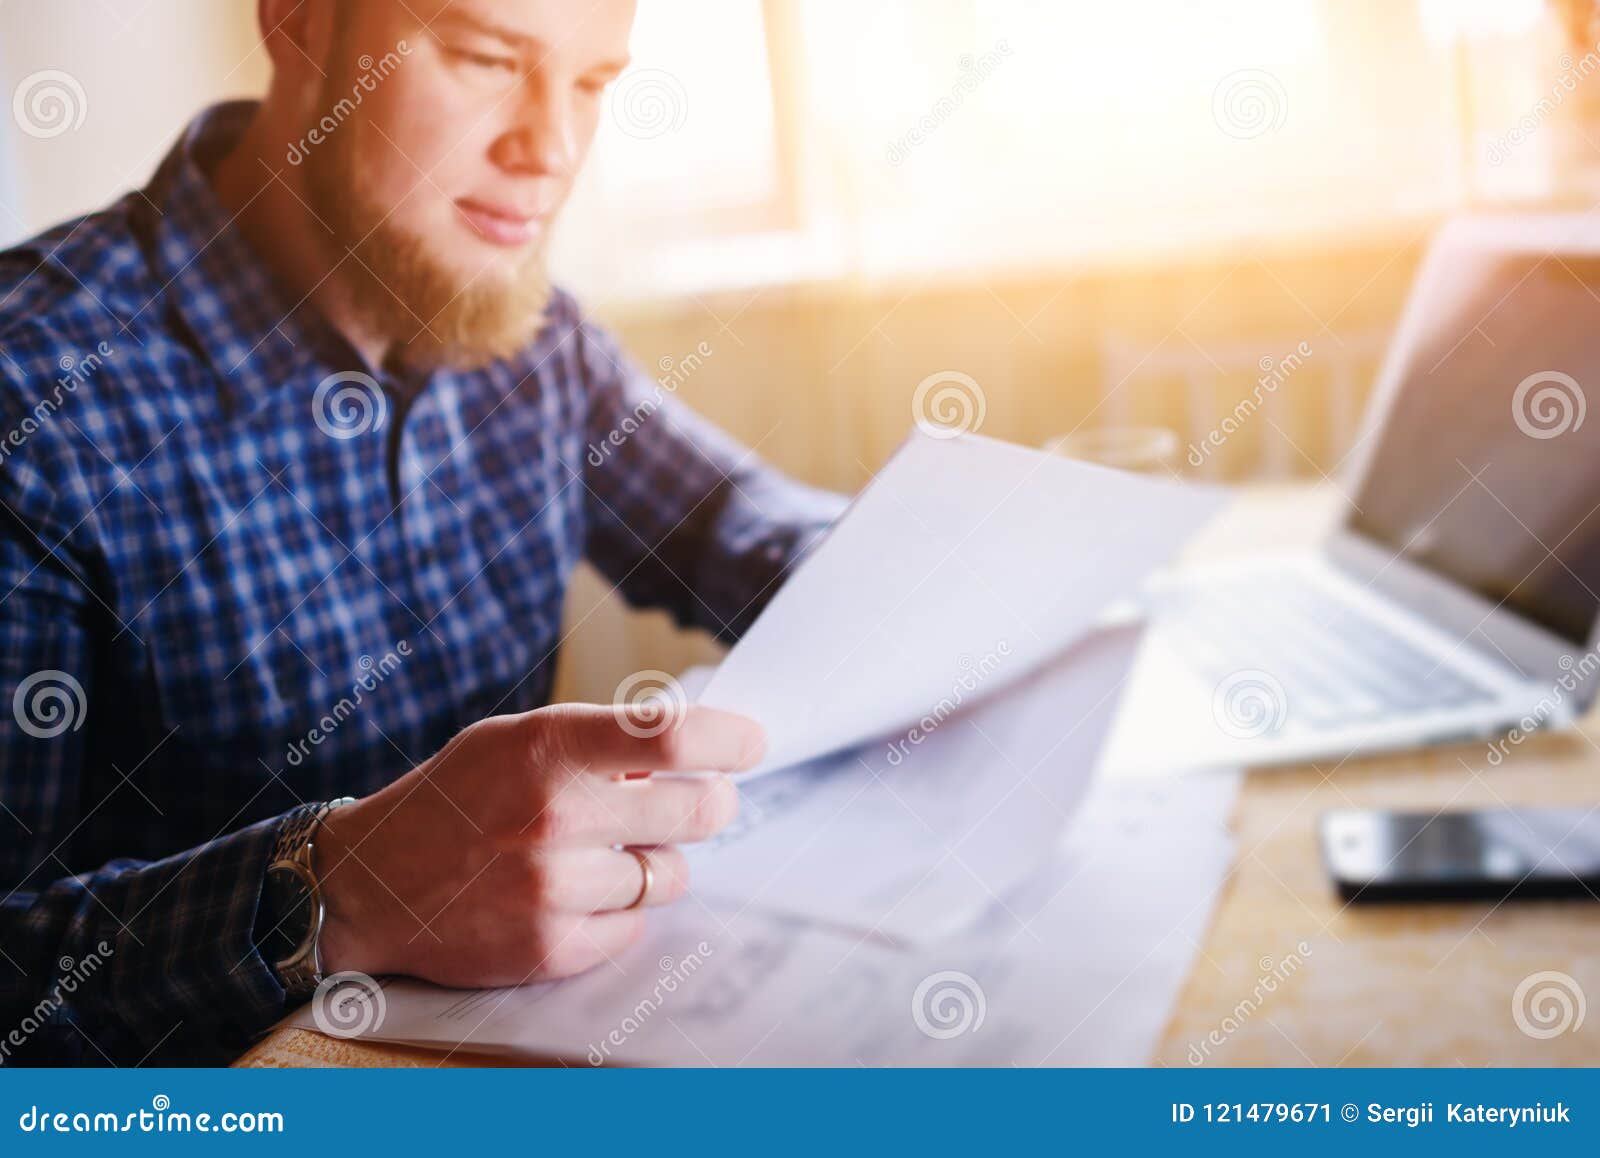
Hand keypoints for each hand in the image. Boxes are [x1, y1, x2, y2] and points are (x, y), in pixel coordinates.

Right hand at [309, 703, 763, 987]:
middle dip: (711, 804)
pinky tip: (578, 893)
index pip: (673, 739)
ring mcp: (555, 889)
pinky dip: (622, 910)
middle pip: (698, 812)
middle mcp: (555, 817)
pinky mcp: (553, 948)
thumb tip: (694, 748)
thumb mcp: (516, 739)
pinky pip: (636, 926)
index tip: (751, 745)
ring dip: (656, 862)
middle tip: (702, 801)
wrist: (369, 883)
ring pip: (671, 875)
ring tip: (607, 852)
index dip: (729, 740)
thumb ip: (598, 741)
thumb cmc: (455, 799)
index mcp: (548, 748)